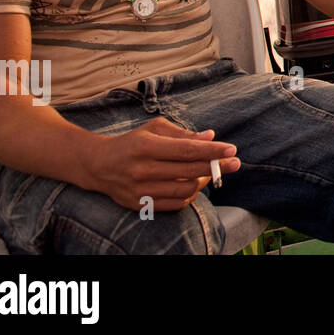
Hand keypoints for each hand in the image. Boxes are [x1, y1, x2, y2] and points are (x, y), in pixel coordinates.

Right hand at [83, 116, 240, 211]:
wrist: (99, 165)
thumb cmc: (133, 142)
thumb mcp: (155, 129)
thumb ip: (183, 134)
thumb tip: (210, 136)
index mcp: (146, 146)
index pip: (187, 150)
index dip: (212, 151)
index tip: (231, 150)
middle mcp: (142, 170)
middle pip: (189, 171)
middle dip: (216, 167)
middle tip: (234, 162)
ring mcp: (140, 190)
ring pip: (185, 190)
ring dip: (203, 181)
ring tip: (208, 171)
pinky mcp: (140, 205)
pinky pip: (175, 204)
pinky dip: (190, 194)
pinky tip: (193, 184)